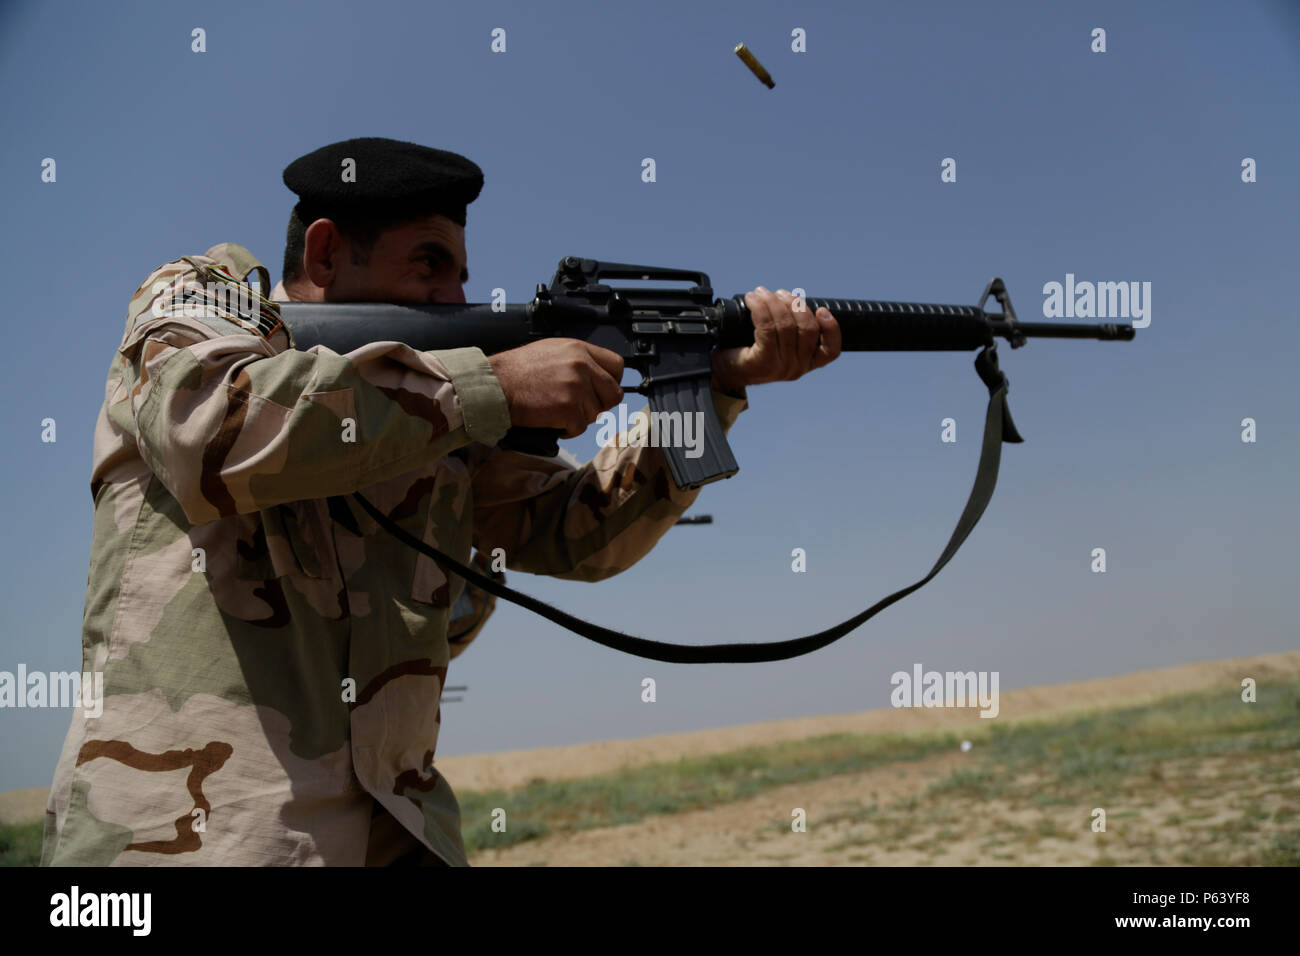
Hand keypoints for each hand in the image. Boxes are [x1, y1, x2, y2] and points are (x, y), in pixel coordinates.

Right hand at [487, 339, 623, 436]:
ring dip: (579, 418)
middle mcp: (582, 365)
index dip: (611, 381)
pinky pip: (580, 427)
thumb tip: (598, 377)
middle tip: (581, 408)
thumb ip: (578, 360)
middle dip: (600, 405)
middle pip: (614, 394)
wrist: (495, 385)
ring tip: (557, 411)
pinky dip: (567, 430)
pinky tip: (552, 421)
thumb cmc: (517, 371)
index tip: (601, 390)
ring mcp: (576, 387)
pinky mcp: (568, 408)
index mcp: (579, 349)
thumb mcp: (552, 351)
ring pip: (596, 413)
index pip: (617, 365)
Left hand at [711, 287, 840, 394]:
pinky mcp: (763, 361)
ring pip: (786, 325)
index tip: (822, 309)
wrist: (723, 369)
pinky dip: (760, 308)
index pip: (831, 351)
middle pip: (808, 329)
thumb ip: (791, 328)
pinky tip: (753, 299)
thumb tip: (791, 299)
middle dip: (793, 304)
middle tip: (778, 293)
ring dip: (773, 302)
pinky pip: (767, 327)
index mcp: (806, 364)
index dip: (831, 328)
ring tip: (761, 292)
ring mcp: (781, 367)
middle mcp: (797, 368)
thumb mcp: (777, 342)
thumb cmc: (749, 351)